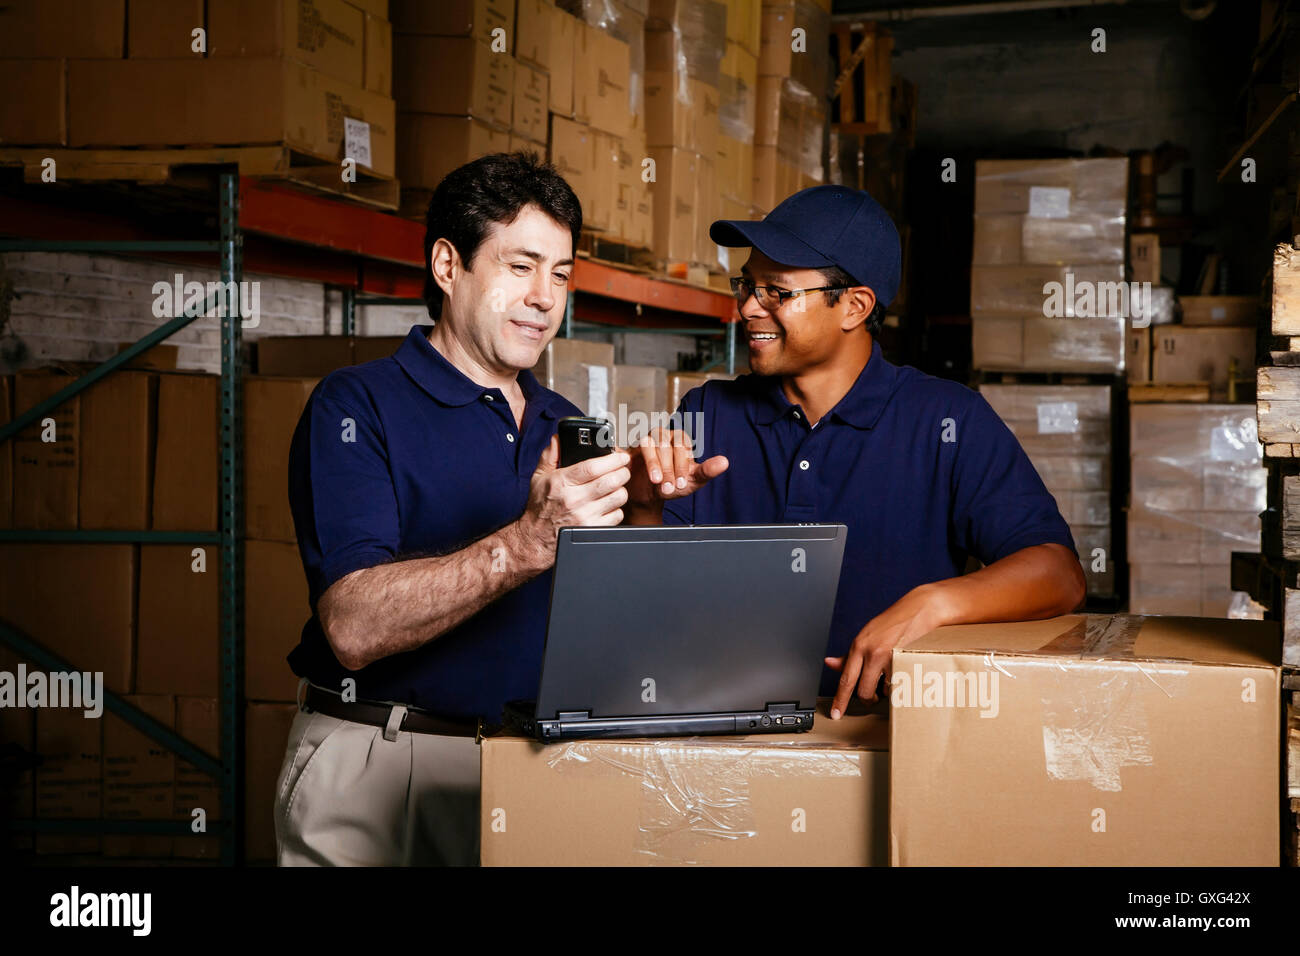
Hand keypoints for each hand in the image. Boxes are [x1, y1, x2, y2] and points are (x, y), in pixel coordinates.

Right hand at [515, 436, 630, 567]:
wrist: (535, 538)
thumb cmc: (539, 507)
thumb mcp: (539, 478)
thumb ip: (550, 456)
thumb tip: (558, 439)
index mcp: (562, 483)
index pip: (593, 467)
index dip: (612, 459)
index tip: (621, 456)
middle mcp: (574, 500)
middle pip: (611, 481)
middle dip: (623, 472)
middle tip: (623, 470)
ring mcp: (585, 516)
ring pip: (618, 497)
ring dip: (621, 490)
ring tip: (615, 487)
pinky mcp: (593, 529)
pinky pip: (617, 515)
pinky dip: (616, 508)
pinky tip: (608, 505)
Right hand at [625, 427, 728, 517]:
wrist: (650, 496)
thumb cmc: (672, 485)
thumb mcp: (692, 482)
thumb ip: (707, 471)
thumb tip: (724, 462)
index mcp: (681, 441)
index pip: (682, 444)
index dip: (681, 464)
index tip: (681, 483)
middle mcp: (664, 436)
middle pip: (666, 443)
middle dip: (668, 468)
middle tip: (669, 487)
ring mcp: (646, 441)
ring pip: (648, 442)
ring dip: (654, 463)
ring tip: (657, 482)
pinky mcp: (631, 449)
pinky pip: (631, 448)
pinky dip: (636, 459)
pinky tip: (639, 472)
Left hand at [825, 583, 951, 718]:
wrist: (920, 609)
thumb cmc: (892, 623)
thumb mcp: (866, 637)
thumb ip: (849, 655)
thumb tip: (830, 664)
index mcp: (858, 646)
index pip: (846, 679)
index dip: (840, 700)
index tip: (835, 714)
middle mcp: (871, 652)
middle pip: (864, 691)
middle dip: (869, 698)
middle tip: (873, 696)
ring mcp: (890, 657)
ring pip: (882, 690)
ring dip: (885, 690)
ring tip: (890, 677)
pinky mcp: (907, 662)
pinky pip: (899, 684)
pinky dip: (899, 683)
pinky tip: (901, 671)